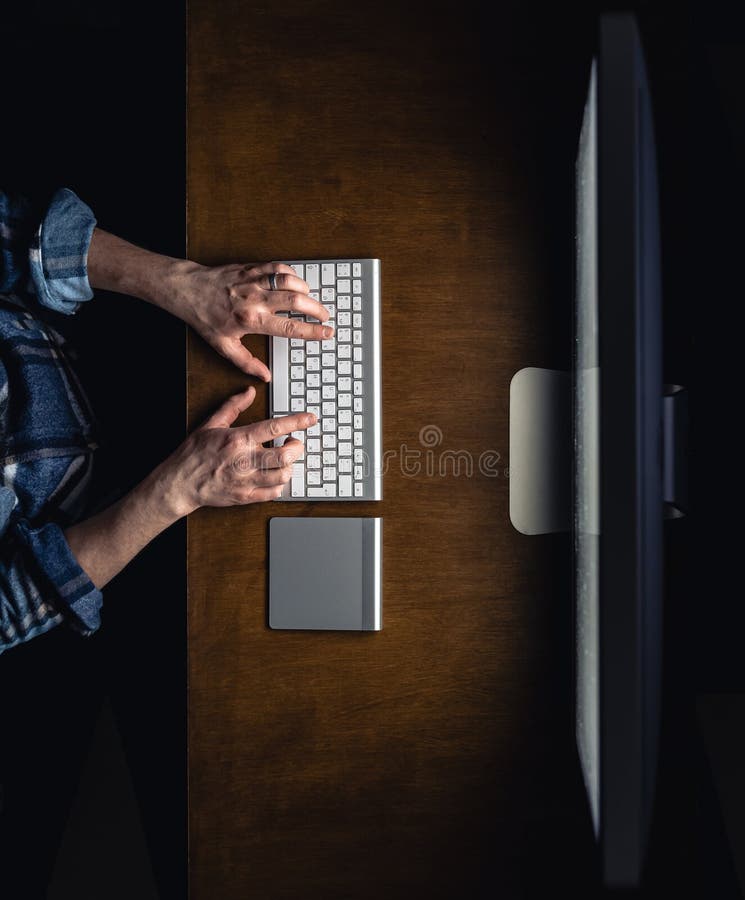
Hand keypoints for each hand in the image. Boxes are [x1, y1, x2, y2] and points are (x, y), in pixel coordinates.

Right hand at [158, 385, 314, 516]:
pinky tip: (274, 476)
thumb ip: (233, 407)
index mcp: (238, 439)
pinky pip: (273, 493)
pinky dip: (280, 484)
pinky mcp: (245, 496)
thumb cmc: (194, 454)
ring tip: (284, 460)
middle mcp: (244, 460)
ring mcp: (246, 480)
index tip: (311, 419)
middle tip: (294, 443)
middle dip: (296, 447)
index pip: (274, 427)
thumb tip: (249, 392)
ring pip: (283, 475)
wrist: (179, 483)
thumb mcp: (211, 424)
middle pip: (285, 455)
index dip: (297, 422)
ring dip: (289, 466)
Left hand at [170, 260, 332, 379]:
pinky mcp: (250, 268)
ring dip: (304, 290)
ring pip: (289, 281)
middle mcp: (255, 299)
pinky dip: (290, 273)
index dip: (313, 331)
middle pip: (296, 302)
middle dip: (316, 309)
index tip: (327, 332)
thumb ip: (246, 362)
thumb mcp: (223, 346)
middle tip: (325, 316)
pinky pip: (277, 267)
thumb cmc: (205, 317)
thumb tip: (264, 376)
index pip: (290, 328)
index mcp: (252, 321)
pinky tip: (294, 281)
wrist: (188, 290)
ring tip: (310, 299)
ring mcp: (253, 281)